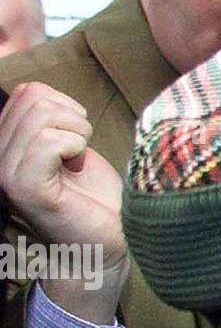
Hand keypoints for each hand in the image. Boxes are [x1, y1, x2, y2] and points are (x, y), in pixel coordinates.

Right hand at [0, 81, 126, 322]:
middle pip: (35, 98)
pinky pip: (47, 141)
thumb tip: (34, 89)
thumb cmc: (92, 192)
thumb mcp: (68, 143)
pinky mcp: (25, 189)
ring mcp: (6, 174)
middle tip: (78, 150)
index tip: (74, 138)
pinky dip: (75, 146)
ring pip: (42, 117)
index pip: (28, 91)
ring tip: (77, 159)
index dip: (65, 105)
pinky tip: (76, 167)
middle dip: (73, 116)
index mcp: (5, 144)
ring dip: (77, 132)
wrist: (105, 238)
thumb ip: (47, 118)